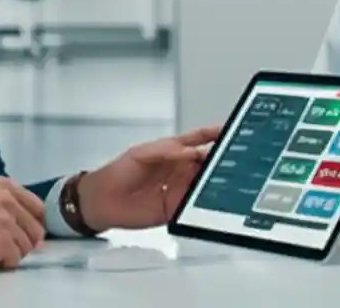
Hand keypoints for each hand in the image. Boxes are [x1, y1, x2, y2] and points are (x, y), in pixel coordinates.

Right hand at [0, 176, 45, 270]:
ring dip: (12, 253)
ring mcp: (5, 220)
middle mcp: (7, 199)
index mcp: (4, 185)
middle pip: (36, 229)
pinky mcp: (1, 241)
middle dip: (23, 242)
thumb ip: (11, 207)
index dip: (33, 224)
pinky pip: (15, 260)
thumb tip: (38, 234)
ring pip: (27, 246)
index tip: (22, 232)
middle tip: (3, 245)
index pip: (38, 207)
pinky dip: (3, 263)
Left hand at [76, 125, 220, 231]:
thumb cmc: (119, 171)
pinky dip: (205, 205)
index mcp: (174, 151)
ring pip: (205, 185)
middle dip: (222, 160)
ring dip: (217, 183)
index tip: (232, 130)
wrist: (102, 200)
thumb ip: (167, 151)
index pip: (200, 139)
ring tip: (231, 180)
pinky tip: (214, 203)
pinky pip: (194, 206)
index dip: (216, 134)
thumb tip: (192, 152)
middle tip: (237, 159)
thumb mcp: (141, 154)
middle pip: (207, 163)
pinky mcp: (176, 209)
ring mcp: (180, 189)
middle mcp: (181, 169)